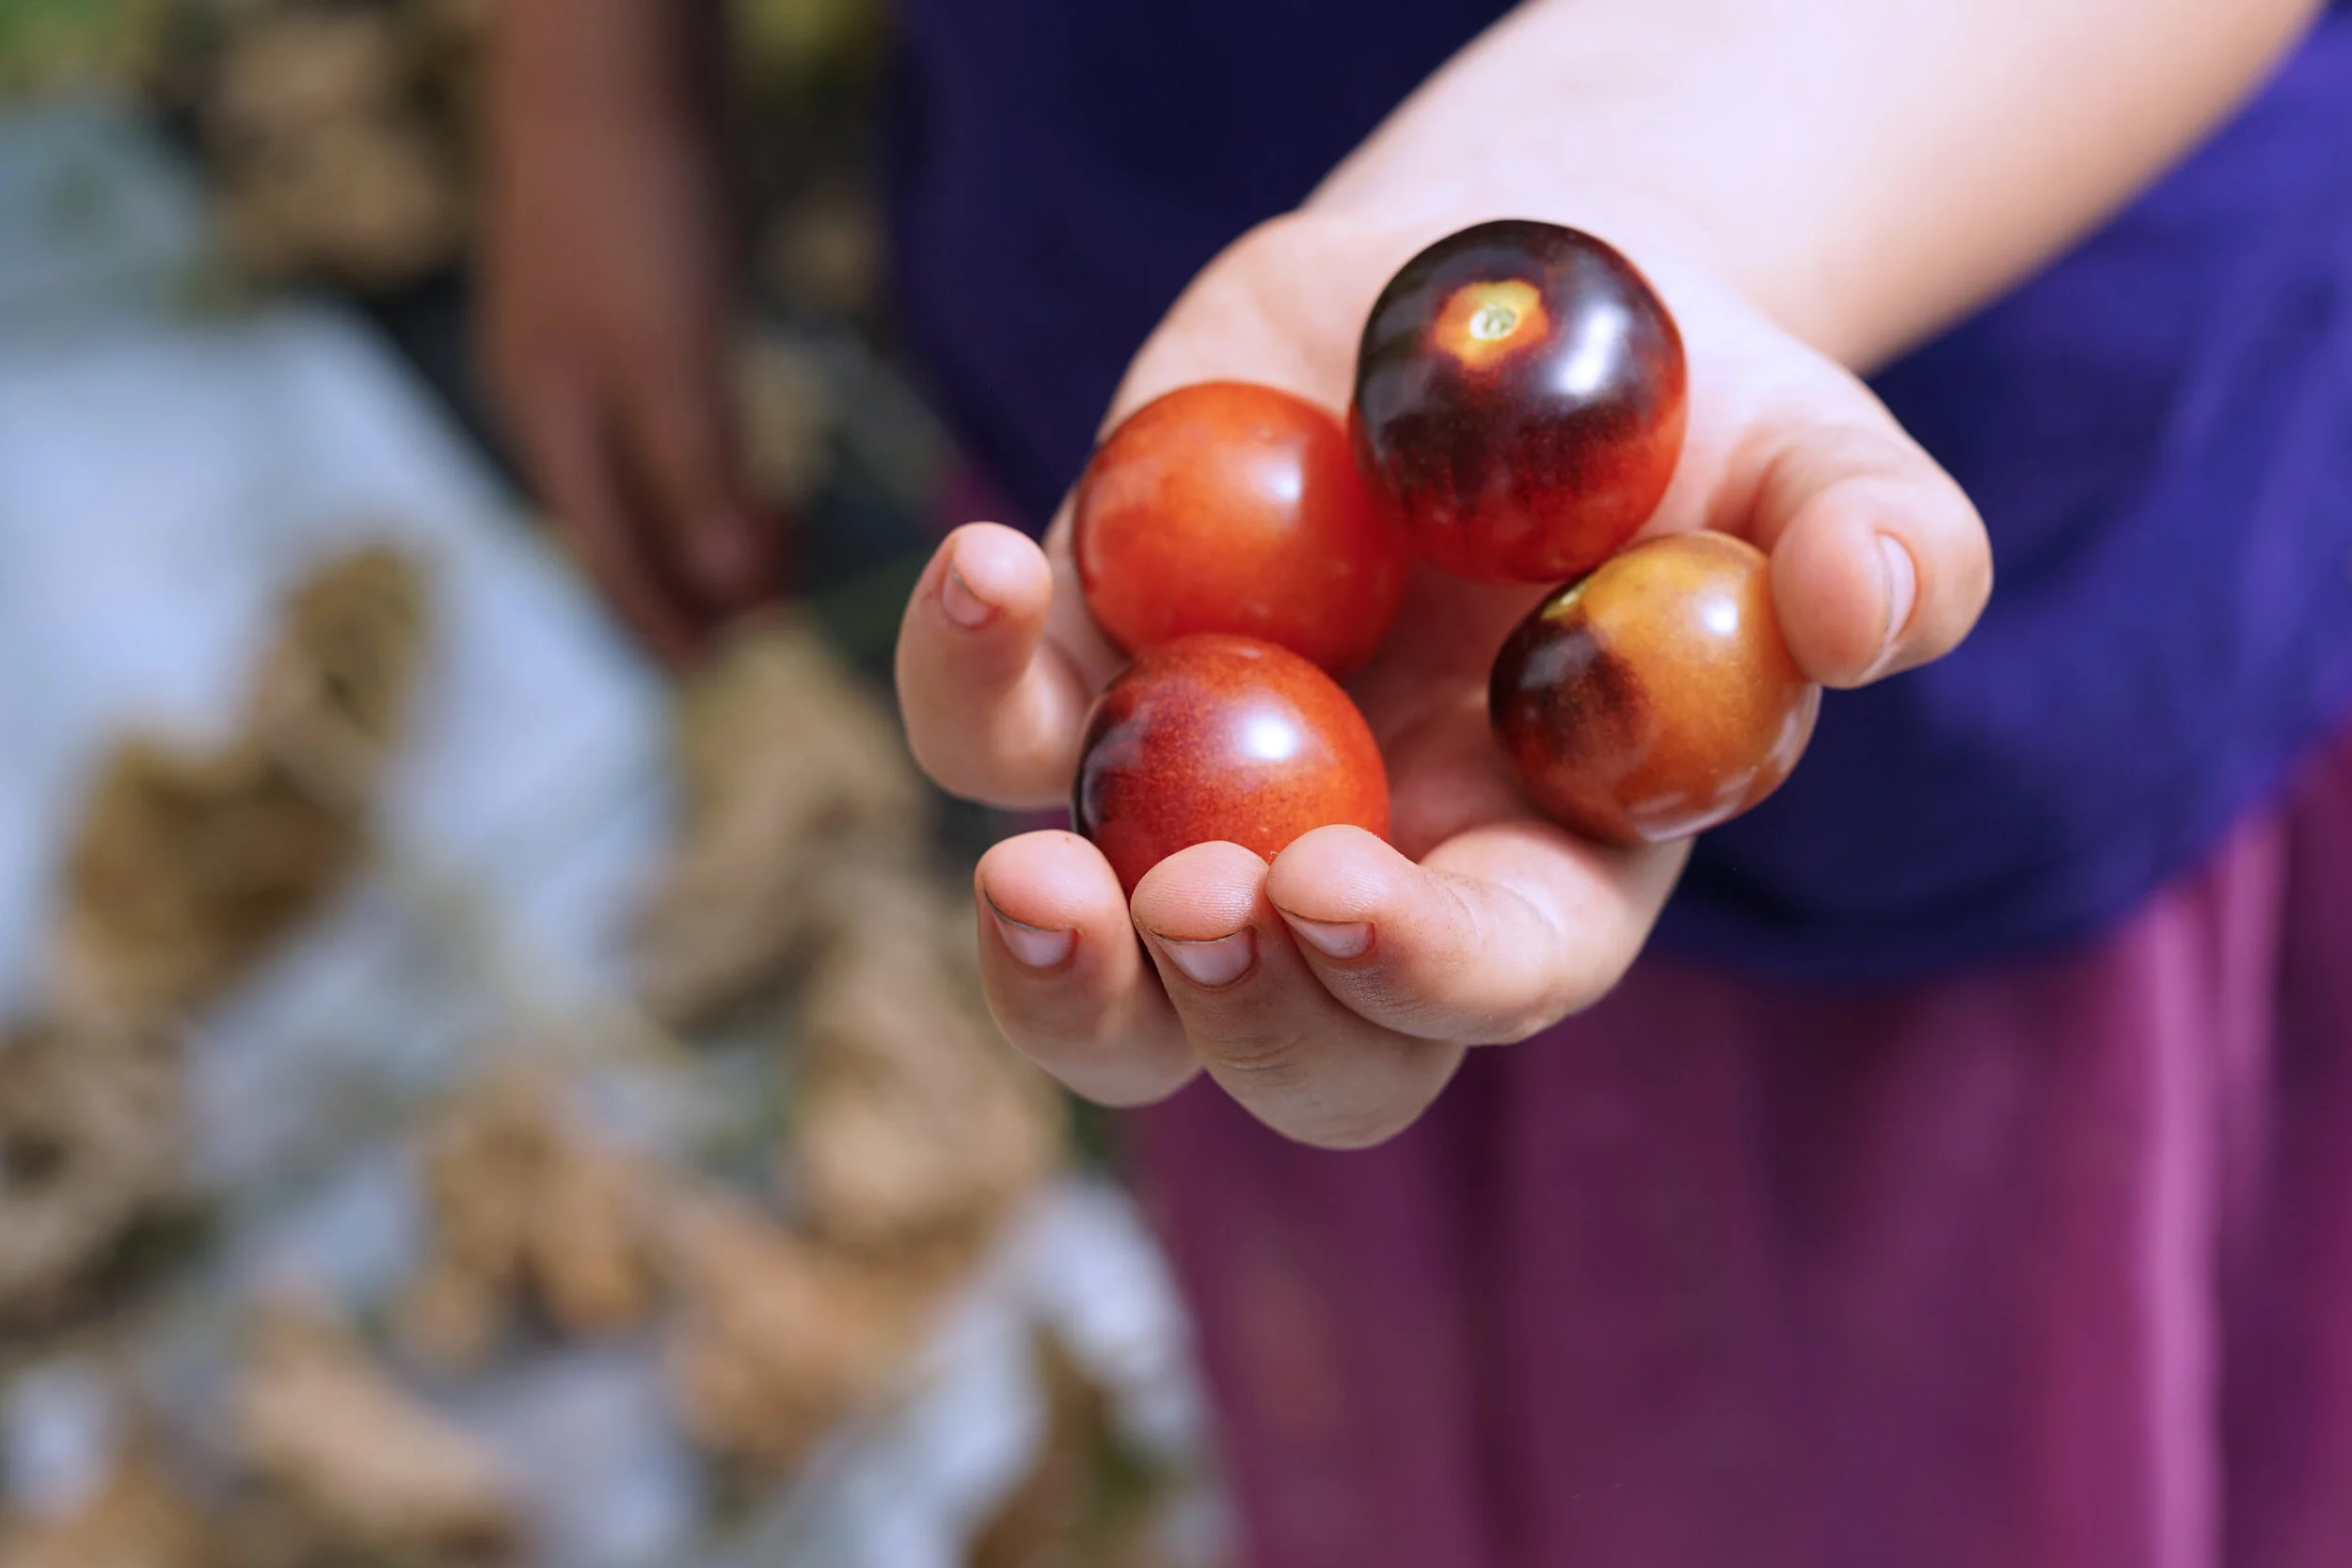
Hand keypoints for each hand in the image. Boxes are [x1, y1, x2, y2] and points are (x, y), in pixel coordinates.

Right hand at [482, 3, 777, 663]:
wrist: (609, 48)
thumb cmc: (639, 202)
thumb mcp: (676, 351)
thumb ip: (702, 471)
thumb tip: (737, 595)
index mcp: (550, 415)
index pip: (606, 553)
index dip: (662, 618)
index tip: (716, 671)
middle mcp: (544, 385)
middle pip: (611, 518)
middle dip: (678, 582)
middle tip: (753, 629)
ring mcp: (566, 332)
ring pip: (626, 463)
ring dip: (687, 519)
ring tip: (754, 556)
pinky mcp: (601, 284)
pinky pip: (642, 405)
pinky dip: (689, 451)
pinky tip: (726, 442)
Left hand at [895, 210, 1990, 1148]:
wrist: (1489, 308)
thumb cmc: (1677, 413)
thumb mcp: (1809, 458)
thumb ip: (1878, 544)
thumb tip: (1878, 614)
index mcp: (1540, 870)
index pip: (1485, 981)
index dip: (1415, 973)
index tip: (1340, 898)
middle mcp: (1359, 874)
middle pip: (1278, 1045)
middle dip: (1228, 1012)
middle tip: (1191, 897)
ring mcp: (1207, 796)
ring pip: (1098, 971)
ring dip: (1050, 965)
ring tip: (1027, 874)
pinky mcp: (1090, 678)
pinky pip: (997, 729)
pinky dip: (967, 676)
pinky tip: (987, 568)